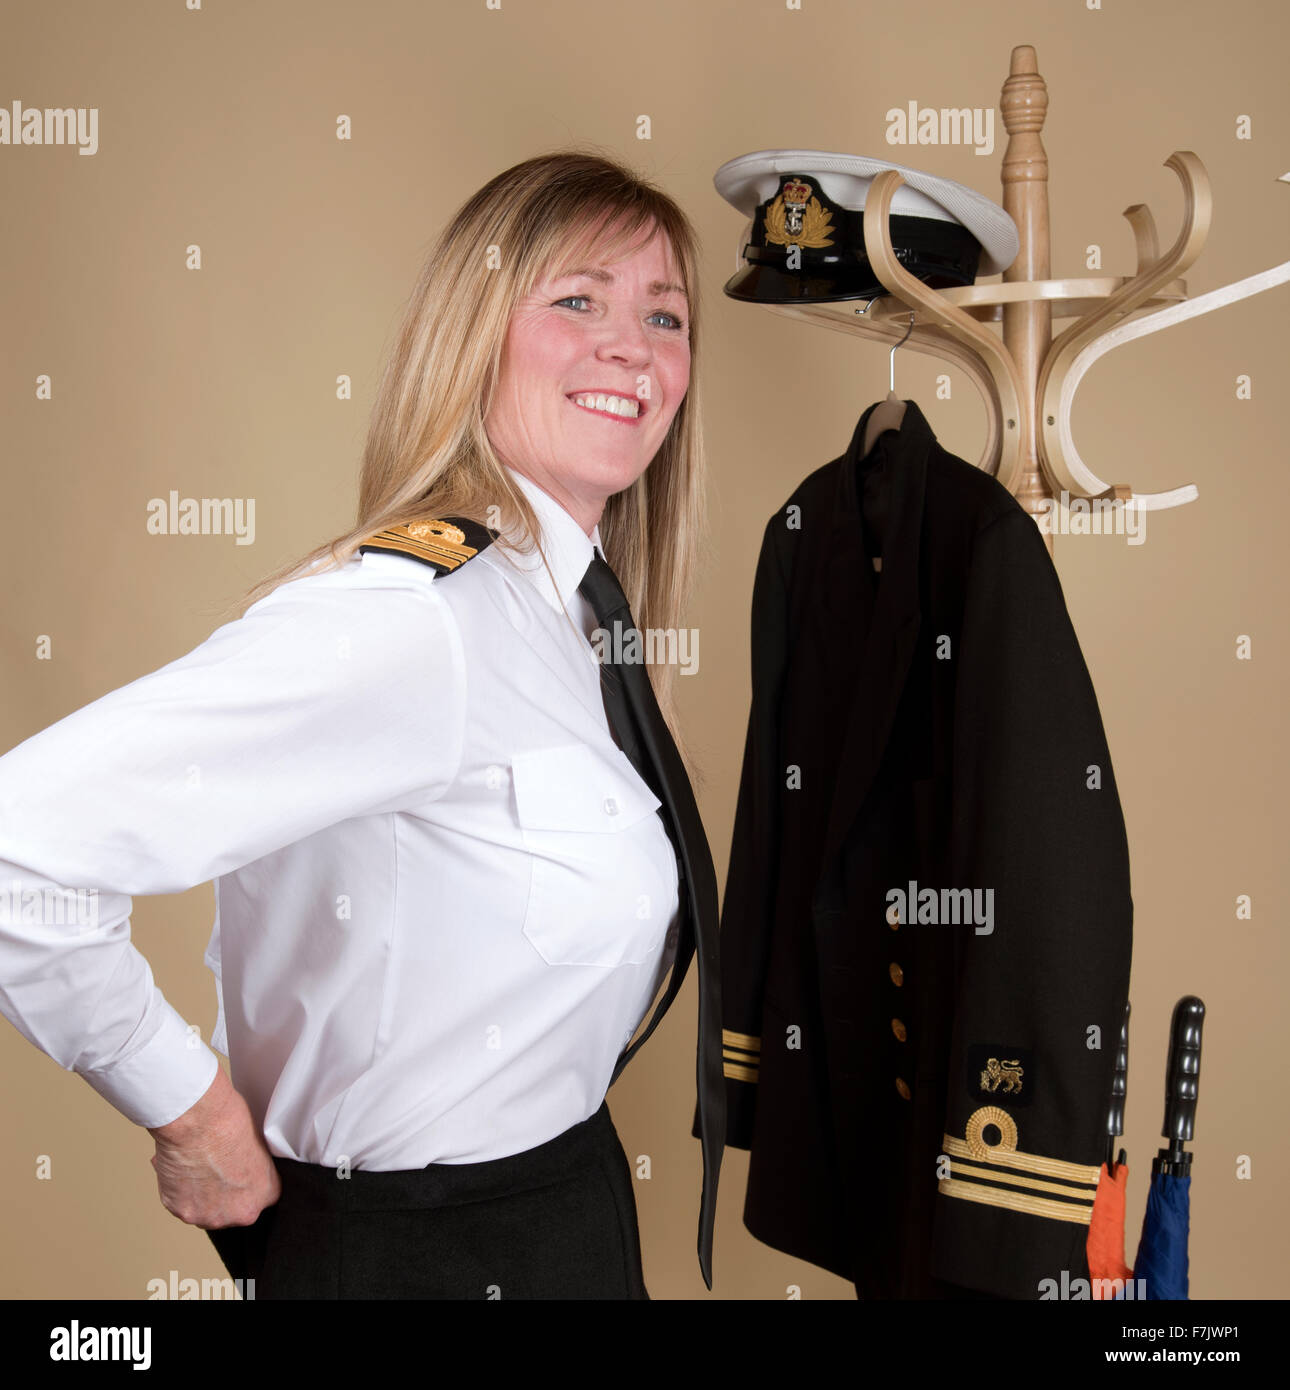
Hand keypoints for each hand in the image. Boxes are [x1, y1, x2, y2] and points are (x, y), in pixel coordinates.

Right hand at [147, 1063, 281, 1228]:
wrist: (198, 1122)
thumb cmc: (229, 1123)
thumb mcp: (259, 1143)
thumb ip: (253, 1169)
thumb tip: (244, 1168)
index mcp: (264, 1194)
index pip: (260, 1198)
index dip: (247, 1185)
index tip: (238, 1175)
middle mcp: (237, 1213)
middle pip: (230, 1211)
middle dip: (223, 1195)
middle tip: (215, 1170)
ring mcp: (206, 1216)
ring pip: (203, 1210)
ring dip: (200, 1196)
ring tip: (197, 1167)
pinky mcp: (180, 1211)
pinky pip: (180, 1204)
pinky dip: (179, 1191)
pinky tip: (182, 1169)